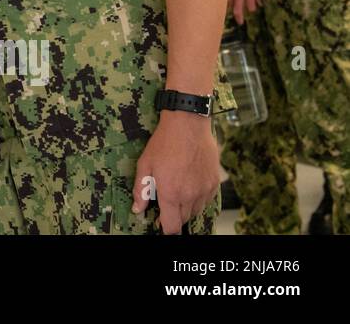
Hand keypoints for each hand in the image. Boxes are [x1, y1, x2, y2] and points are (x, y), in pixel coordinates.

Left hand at [131, 111, 219, 233]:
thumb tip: (138, 209)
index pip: (172, 226)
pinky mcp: (214, 183)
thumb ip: (141, 190)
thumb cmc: (164, 143)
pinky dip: (198, 198)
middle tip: (166, 201)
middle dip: (174, 215)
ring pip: (196, 210)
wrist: (188, 125)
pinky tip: (189, 184)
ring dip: (186, 207)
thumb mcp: (145, 164)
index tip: (161, 223)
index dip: (165, 228)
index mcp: (172, 194)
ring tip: (177, 189)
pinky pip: (206, 200)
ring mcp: (205, 190)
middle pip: (184, 219)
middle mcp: (190, 196)